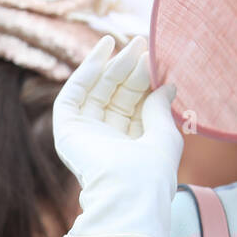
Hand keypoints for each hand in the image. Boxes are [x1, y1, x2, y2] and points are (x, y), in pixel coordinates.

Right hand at [55, 35, 183, 236]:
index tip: (158, 58)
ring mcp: (85, 133)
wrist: (129, 193)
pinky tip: (104, 50)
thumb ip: (161, 108)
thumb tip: (169, 84)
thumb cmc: (153, 172)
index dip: (145, 80)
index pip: (135, 104)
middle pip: (117, 94)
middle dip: (131, 68)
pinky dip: (88, 70)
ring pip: (98, 90)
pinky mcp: (67, 129)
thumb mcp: (165, 135)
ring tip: (132, 43)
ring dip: (113, 64)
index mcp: (129, 145)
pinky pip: (75, 93)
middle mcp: (106, 139)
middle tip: (144, 43)